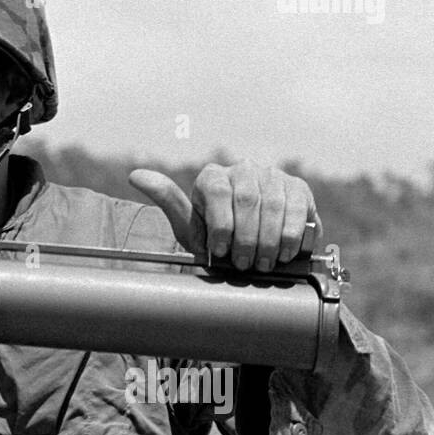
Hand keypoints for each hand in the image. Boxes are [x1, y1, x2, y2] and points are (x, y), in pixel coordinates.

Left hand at [129, 160, 320, 271]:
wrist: (251, 243)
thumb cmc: (214, 234)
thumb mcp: (188, 223)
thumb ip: (166, 199)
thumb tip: (135, 174)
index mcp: (212, 176)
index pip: (218, 193)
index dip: (221, 225)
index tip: (222, 251)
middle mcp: (243, 169)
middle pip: (247, 199)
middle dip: (246, 238)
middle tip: (245, 265)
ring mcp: (272, 176)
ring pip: (273, 205)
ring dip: (269, 240)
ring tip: (264, 263)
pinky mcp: (298, 187)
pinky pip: (297, 208)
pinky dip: (291, 234)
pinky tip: (284, 252)